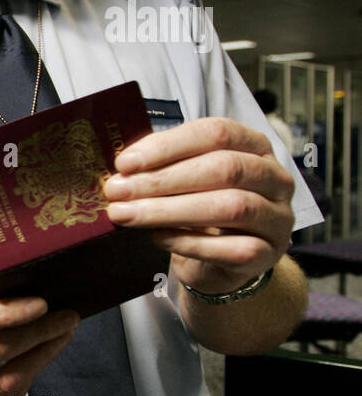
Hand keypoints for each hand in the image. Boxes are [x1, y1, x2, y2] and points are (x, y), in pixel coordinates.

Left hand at [103, 117, 295, 293]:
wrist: (219, 261)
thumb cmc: (199, 211)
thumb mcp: (183, 180)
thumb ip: (161, 167)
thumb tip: (122, 170)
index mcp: (254, 146)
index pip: (216, 133)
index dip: (167, 146)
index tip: (125, 163)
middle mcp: (274, 178)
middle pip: (224, 168)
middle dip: (163, 179)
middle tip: (118, 190)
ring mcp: (277, 218)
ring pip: (231, 207)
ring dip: (170, 210)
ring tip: (127, 215)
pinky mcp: (268, 254)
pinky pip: (232, 248)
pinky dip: (188, 242)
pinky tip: (156, 237)